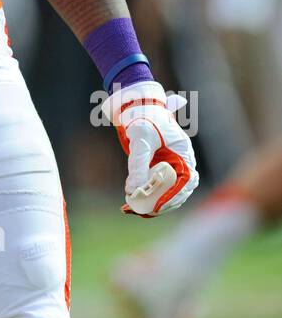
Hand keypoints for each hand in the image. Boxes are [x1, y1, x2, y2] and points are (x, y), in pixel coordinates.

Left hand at [99, 80, 198, 216]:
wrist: (135, 106)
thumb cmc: (142, 117)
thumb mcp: (140, 138)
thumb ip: (138, 163)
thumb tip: (134, 190)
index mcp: (184, 152)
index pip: (186, 180)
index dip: (173, 195)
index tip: (158, 205)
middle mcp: (181, 162)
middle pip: (179, 191)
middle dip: (163, 204)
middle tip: (144, 211)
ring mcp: (171, 167)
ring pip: (168, 192)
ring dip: (154, 203)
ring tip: (135, 210)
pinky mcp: (159, 170)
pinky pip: (156, 188)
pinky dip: (146, 197)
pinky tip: (131, 204)